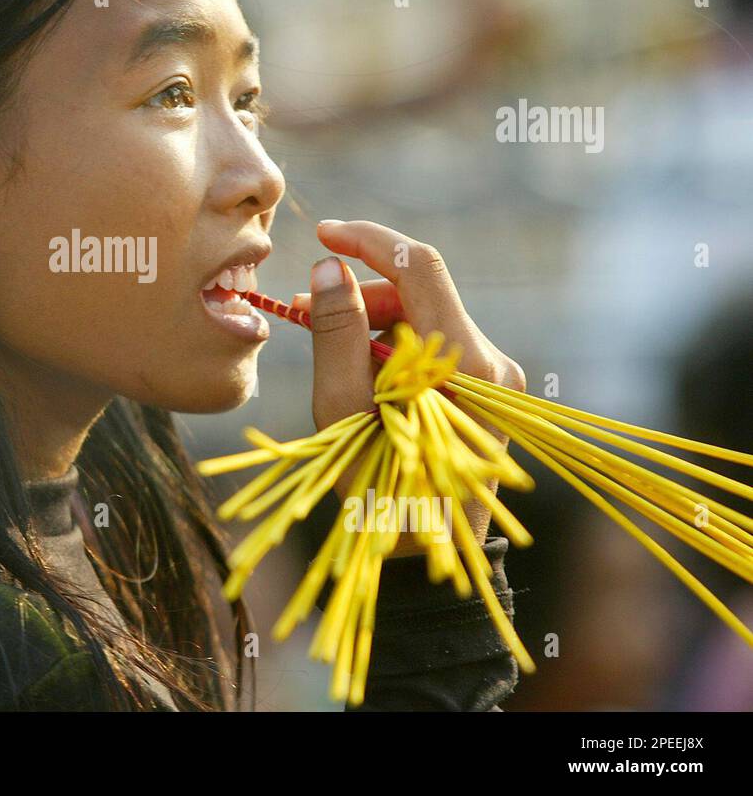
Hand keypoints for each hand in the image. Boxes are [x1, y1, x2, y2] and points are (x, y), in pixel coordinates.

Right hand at [292, 220, 525, 556]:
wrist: (427, 560)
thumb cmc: (380, 492)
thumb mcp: (344, 410)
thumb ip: (337, 332)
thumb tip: (328, 268)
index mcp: (464, 363)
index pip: (419, 267)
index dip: (368, 239)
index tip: (322, 234)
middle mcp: (491, 362)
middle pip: (420, 295)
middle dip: (359, 294)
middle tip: (300, 312)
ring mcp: (494, 379)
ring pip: (425, 321)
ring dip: (371, 323)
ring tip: (323, 348)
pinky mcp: (486, 394)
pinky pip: (435, 349)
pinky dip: (392, 348)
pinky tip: (357, 372)